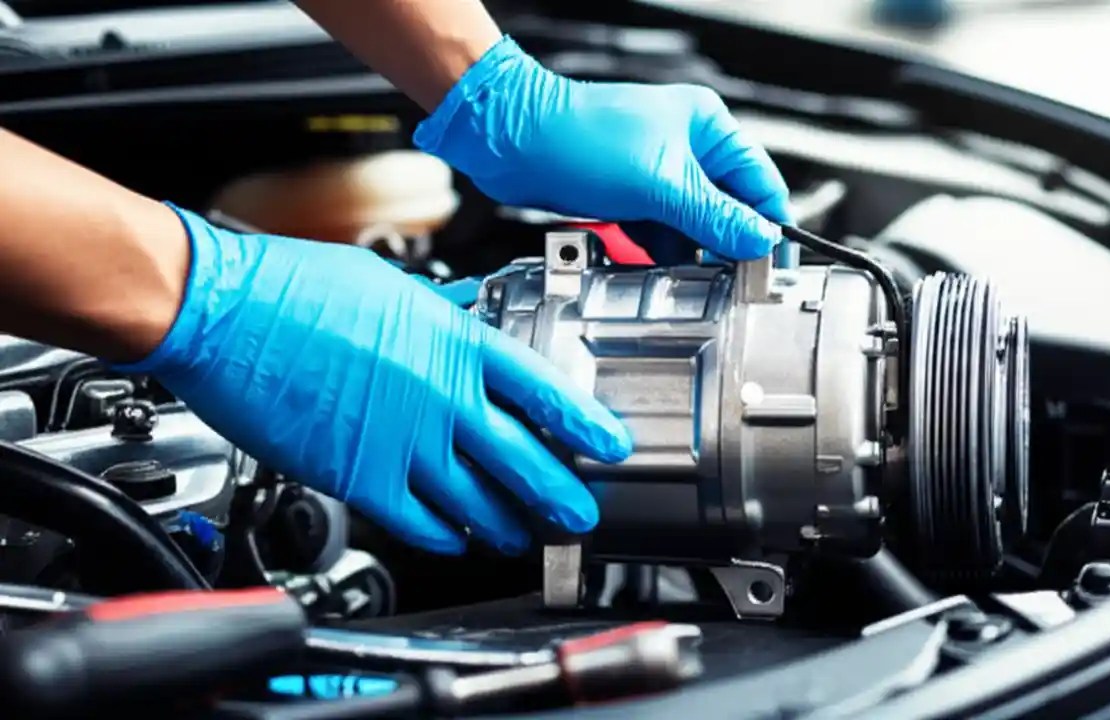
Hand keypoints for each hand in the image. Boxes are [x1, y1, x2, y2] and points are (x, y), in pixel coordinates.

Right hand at [118, 206, 632, 554]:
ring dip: (509, 523)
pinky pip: (420, 521)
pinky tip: (460, 540)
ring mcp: (403, 441)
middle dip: (560, 492)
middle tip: (581, 513)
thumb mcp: (390, 286)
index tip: (610, 443)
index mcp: (454, 340)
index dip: (584, 421)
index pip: (542, 389)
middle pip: (523, 458)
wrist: (225, 311)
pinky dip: (447, 536)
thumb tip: (463, 314)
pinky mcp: (359, 477)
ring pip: (477, 500)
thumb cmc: (295, 286)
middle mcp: (440, 395)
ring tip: (527, 535)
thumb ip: (437, 314)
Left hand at [413, 36, 792, 264]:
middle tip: (733, 285)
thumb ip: (715, 218)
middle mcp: (687, 148)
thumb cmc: (579, 140)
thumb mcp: (661, 186)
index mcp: (707, 128)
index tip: (773, 269)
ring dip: (689, 256)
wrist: (511, 142)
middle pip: (727, 211)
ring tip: (689, 283)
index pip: (760, 184)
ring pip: (691, 228)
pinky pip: (658, 234)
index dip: (769, 228)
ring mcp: (657, 174)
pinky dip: (659, 255)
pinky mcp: (629, 197)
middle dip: (726, 247)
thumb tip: (760, 240)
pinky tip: (656, 273)